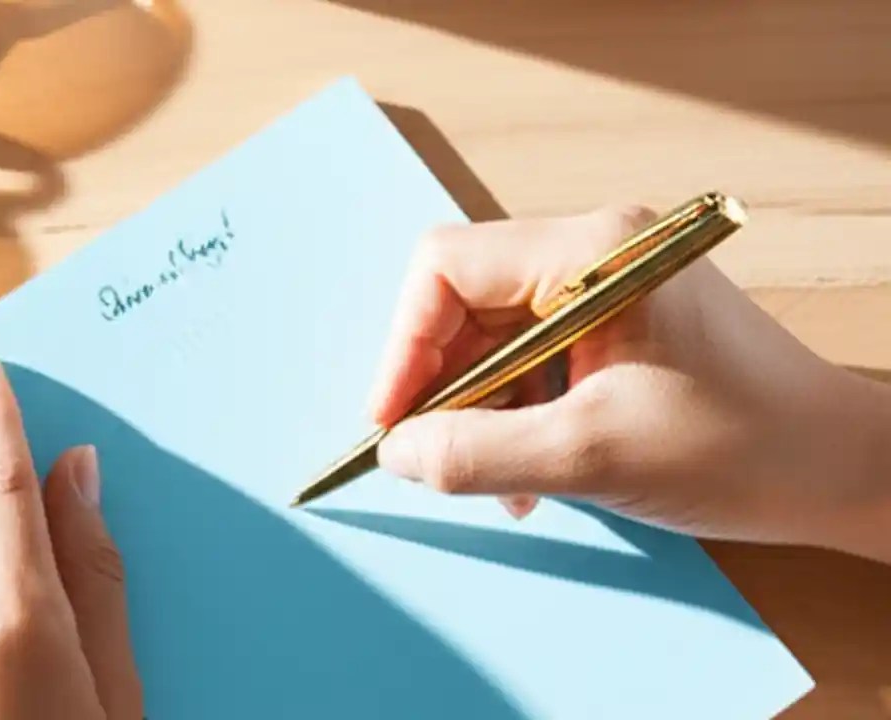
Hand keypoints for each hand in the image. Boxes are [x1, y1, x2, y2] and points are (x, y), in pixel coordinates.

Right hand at [368, 205, 890, 561]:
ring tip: (495, 479)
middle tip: (431, 456)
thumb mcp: (592, 457)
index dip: (404, 346)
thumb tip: (396, 452)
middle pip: (466, 301)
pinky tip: (529, 470)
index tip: (392, 422)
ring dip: (480, 408)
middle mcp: (596, 249)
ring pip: (496, 334)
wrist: (842, 471)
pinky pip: (535, 354)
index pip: (447, 267)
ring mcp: (609, 282)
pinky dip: (517, 411)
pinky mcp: (620, 320)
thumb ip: (478, 453)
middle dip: (442, 385)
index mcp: (592, 251)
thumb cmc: (742, 450)